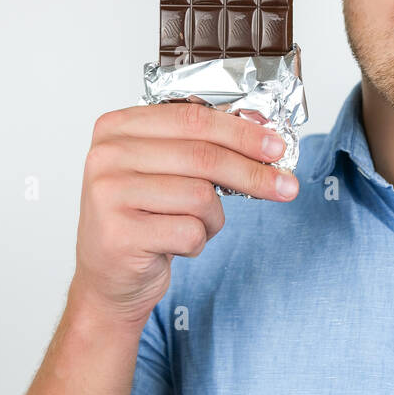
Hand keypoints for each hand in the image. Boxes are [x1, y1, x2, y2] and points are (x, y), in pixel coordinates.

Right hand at [73, 102, 299, 326]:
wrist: (109, 276)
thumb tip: (268, 145)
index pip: (193, 118)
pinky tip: (175, 245)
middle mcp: (106, 155)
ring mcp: (108, 194)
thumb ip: (200, 148)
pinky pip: (189, 231)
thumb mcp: (165, 171)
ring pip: (200, 196)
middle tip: (287, 186)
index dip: (242, 132)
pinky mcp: (118, 234)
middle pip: (202, 155)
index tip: (278, 147)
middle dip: (253, 173)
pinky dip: (197, 242)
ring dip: (213, 219)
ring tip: (194, 226)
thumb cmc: (142, 218)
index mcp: (118, 127)